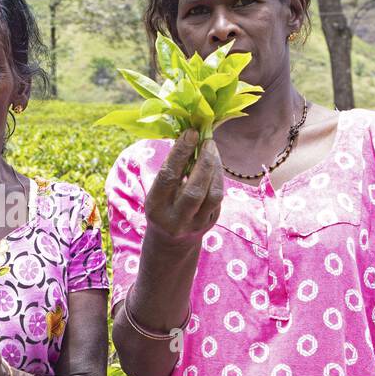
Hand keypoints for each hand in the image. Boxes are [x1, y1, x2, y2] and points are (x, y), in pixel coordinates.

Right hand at [144, 129, 222, 245]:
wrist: (171, 242)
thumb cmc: (163, 206)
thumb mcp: (158, 192)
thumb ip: (171, 171)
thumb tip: (189, 138)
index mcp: (156, 207)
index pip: (168, 178)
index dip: (181, 153)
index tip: (190, 133)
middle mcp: (175, 219)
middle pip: (195, 190)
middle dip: (204, 162)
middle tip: (208, 141)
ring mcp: (195, 224)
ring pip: (212, 195)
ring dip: (215, 168)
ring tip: (212, 150)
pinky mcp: (210, 223)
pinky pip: (218, 198)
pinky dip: (218, 177)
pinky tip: (215, 165)